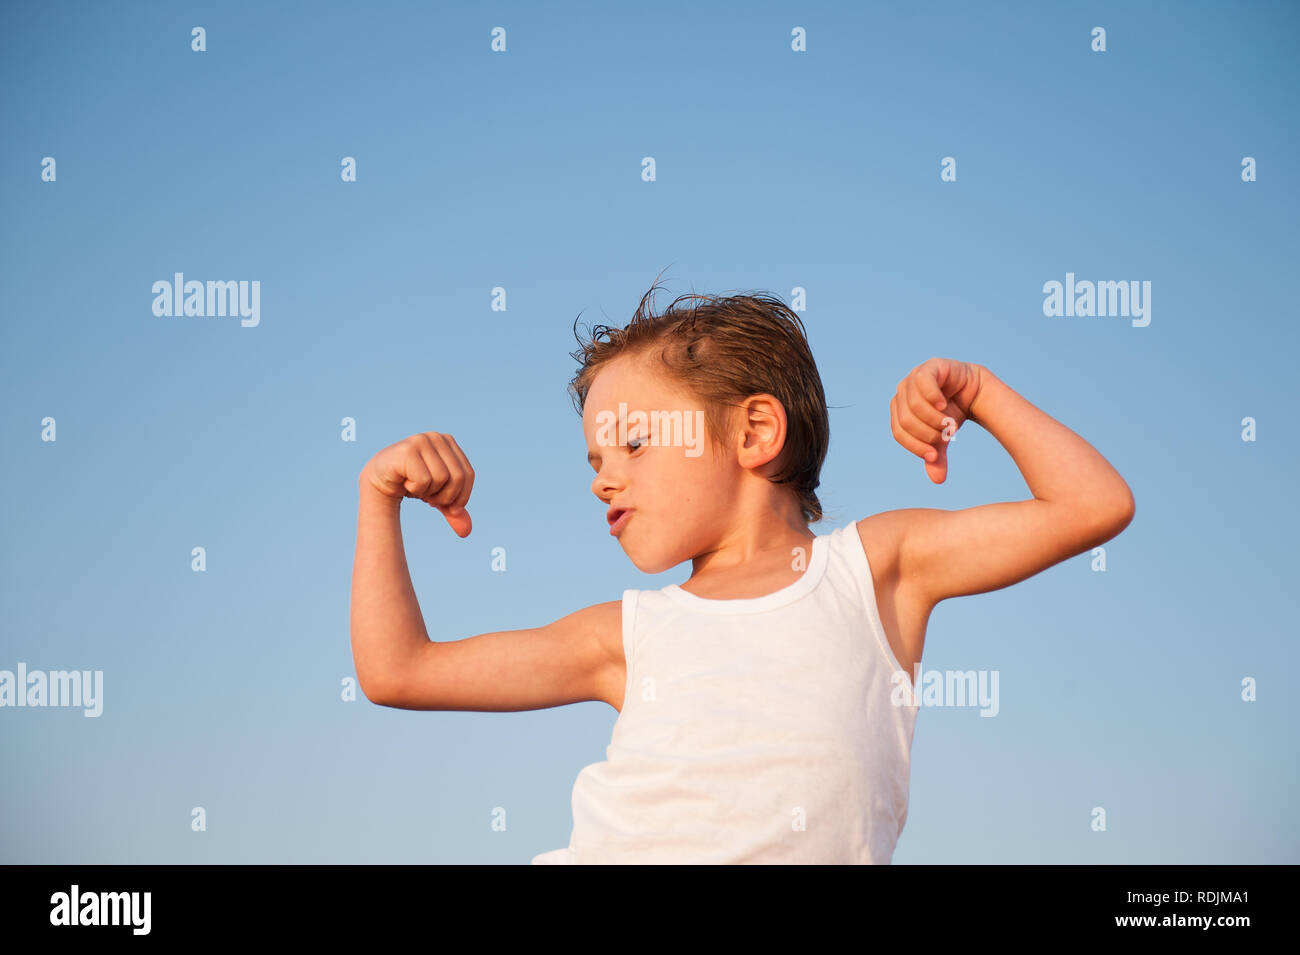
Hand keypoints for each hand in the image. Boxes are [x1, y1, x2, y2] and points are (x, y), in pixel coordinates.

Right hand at [361, 432, 474, 536]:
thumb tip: (466, 531)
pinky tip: (405, 483)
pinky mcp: (408, 451)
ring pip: (441, 478)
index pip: (468, 474)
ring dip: (428, 492)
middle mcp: (436, 437)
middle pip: (458, 477)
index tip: (445, 505)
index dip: (461, 496)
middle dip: (445, 496)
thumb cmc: (411, 484)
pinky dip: (416, 489)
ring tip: (416, 487)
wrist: (379, 481)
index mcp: (448, 442)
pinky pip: (424, 480)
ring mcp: (422, 441)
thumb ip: (454, 512)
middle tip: (428, 498)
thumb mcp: (438, 498)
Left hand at [889, 359, 982, 483]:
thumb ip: (936, 457)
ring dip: (934, 419)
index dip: (915, 446)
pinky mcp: (930, 367)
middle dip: (927, 433)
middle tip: (946, 437)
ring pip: (914, 404)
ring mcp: (914, 378)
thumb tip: (937, 480)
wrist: (974, 393)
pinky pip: (923, 382)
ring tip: (950, 424)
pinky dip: (933, 397)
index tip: (933, 456)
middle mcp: (902, 393)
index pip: (898, 433)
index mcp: (899, 410)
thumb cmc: (952, 415)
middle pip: (906, 420)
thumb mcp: (942, 439)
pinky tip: (943, 405)